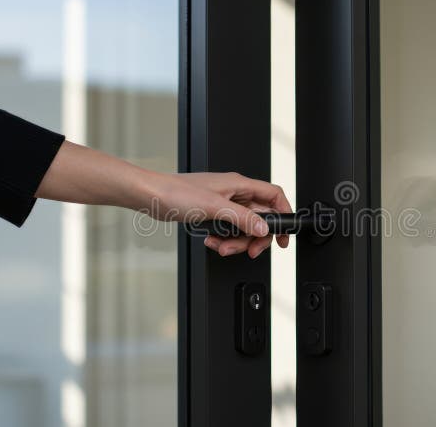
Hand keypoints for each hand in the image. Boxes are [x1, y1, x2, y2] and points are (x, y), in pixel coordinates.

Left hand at [149, 172, 291, 257]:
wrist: (151, 196)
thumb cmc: (176, 192)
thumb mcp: (215, 207)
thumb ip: (243, 218)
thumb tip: (264, 228)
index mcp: (239, 184)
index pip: (273, 195)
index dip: (284, 213)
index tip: (284, 234)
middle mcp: (234, 193)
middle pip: (260, 218)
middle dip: (255, 237)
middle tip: (250, 250)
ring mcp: (224, 204)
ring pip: (243, 228)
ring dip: (235, 241)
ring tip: (221, 246)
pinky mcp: (213, 214)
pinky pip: (228, 231)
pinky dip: (223, 239)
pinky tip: (211, 240)